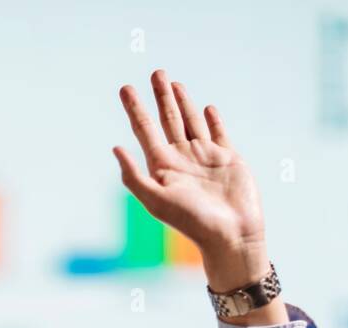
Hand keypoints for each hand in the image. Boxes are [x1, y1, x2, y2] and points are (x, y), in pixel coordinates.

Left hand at [113, 70, 268, 291]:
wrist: (231, 235)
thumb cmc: (193, 221)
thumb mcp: (157, 200)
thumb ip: (134, 176)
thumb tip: (115, 148)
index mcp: (162, 167)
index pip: (145, 131)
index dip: (135, 109)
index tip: (125, 88)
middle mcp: (181, 160)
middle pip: (167, 120)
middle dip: (160, 97)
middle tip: (155, 73)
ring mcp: (204, 158)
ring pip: (190, 122)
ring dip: (182, 103)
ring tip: (174, 83)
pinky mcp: (227, 159)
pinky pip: (217, 133)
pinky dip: (211, 120)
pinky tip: (206, 108)